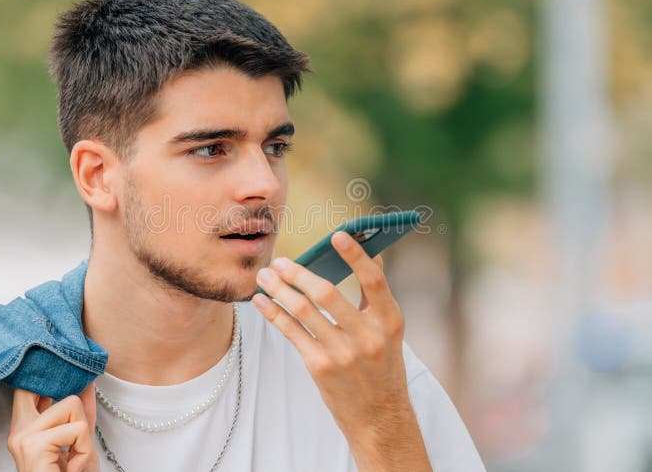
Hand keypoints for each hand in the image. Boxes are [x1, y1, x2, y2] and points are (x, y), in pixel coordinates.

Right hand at [7, 383, 99, 471]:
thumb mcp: (79, 441)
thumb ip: (80, 414)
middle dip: (77, 412)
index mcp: (25, 427)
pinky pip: (78, 429)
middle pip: (54, 387)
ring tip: (74, 459)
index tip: (66, 379)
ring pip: (72, 404)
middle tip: (75, 443)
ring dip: (84, 435)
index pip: (29, 386)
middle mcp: (20, 430)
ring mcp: (24, 436)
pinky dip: (85, 449)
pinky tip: (74, 467)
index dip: (49, 379)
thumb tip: (87, 383)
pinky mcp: (35, 445)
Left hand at [252, 231, 429, 470]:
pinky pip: (291, 332)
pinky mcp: (321, 367)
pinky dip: (274, 313)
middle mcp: (368, 336)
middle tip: (280, 260)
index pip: (374, 280)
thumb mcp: (389, 330)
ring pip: (304, 311)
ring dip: (280, 290)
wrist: (379, 417)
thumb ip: (377, 294)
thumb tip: (371, 252)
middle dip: (299, 273)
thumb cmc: (382, 366)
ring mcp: (343, 353)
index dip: (356, 255)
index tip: (337, 235)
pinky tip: (262, 301)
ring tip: (265, 276)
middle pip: (328, 293)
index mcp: (390, 320)